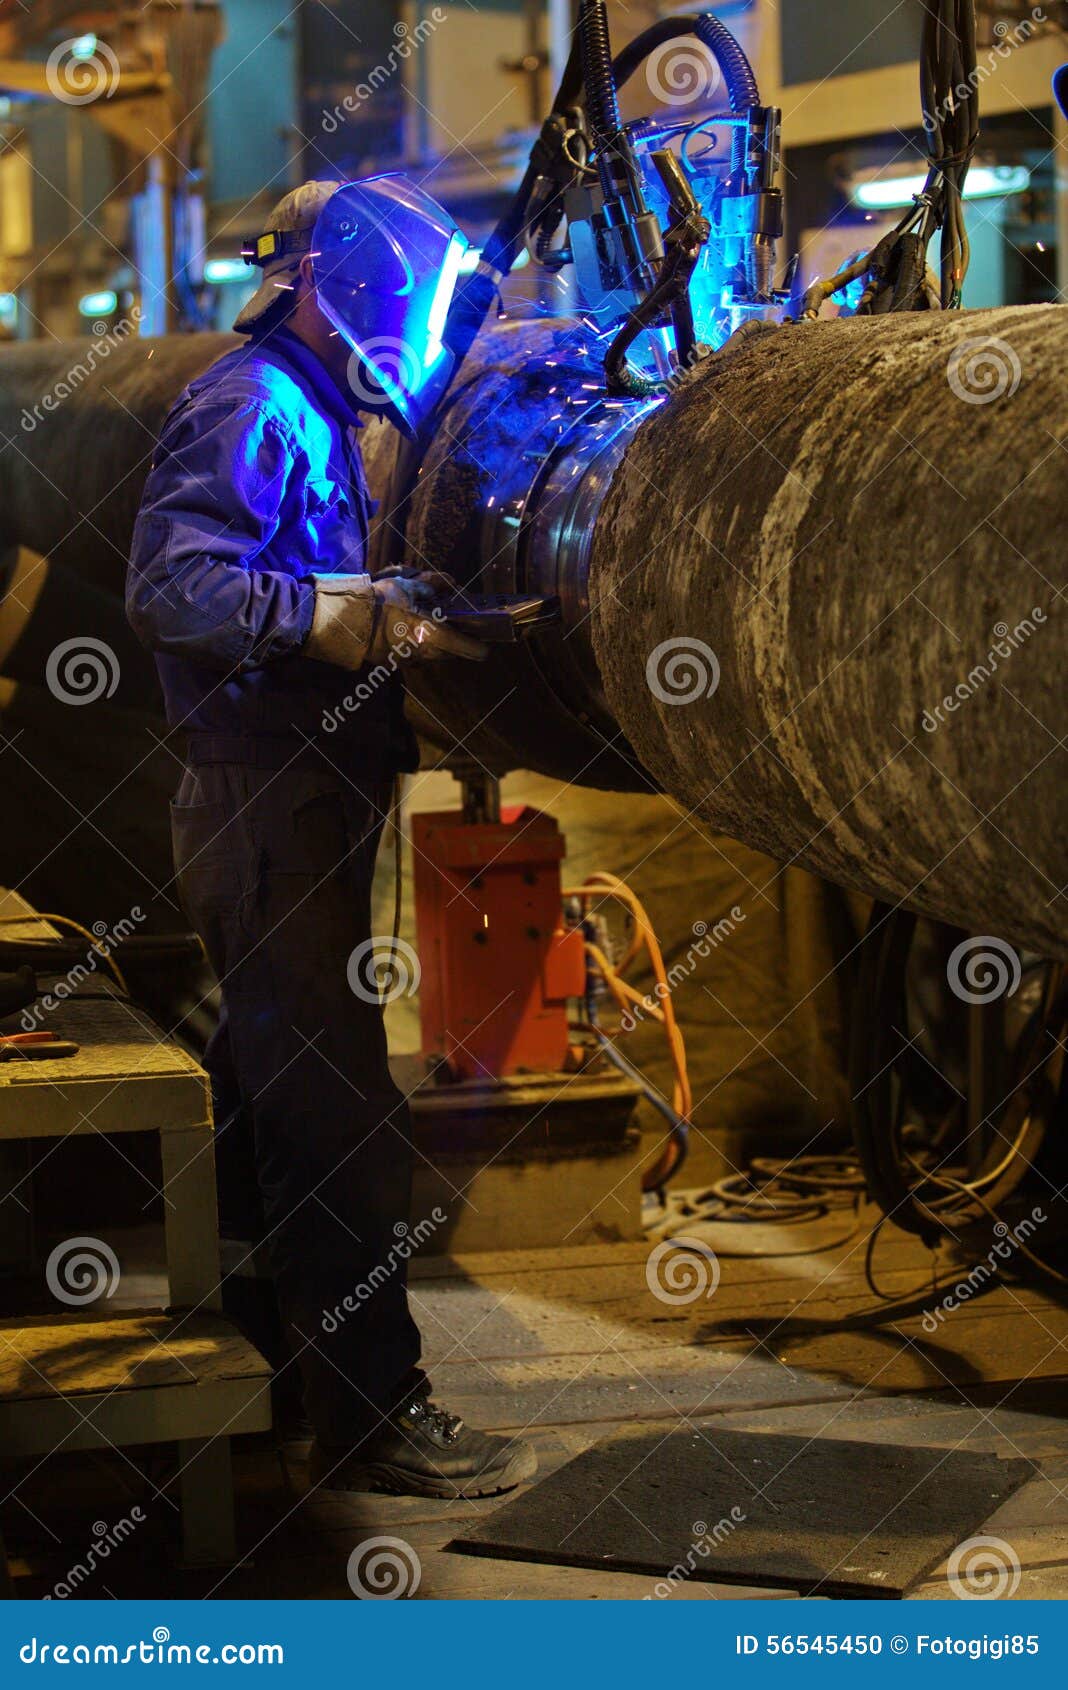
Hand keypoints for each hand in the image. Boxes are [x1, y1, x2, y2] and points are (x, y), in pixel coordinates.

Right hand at [370, 574, 487, 664]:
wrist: (345, 622)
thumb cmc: (378, 603)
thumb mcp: (406, 587)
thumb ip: (432, 585)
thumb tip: (450, 581)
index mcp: (432, 634)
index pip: (469, 649)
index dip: (481, 648)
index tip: (486, 645)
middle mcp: (424, 652)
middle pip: (452, 653)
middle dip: (457, 643)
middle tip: (456, 627)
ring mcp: (409, 661)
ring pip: (434, 657)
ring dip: (438, 646)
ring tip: (431, 627)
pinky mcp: (396, 664)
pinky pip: (416, 658)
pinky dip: (419, 648)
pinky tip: (410, 634)